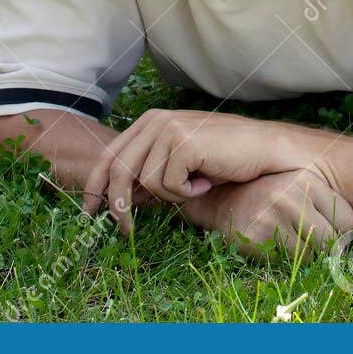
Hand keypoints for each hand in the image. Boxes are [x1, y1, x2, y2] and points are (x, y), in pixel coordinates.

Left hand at [81, 110, 322, 233]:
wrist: (264, 149)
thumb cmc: (224, 159)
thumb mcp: (179, 165)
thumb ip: (150, 174)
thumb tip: (119, 201)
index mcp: (150, 122)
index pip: (109, 155)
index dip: (95, 185)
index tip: (88, 212)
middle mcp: (155, 121)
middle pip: (118, 170)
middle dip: (118, 207)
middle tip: (126, 232)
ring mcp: (168, 129)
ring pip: (147, 183)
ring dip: (172, 196)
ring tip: (198, 184)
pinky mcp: (183, 143)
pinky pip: (169, 186)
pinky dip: (188, 192)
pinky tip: (208, 179)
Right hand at [179, 168, 352, 257]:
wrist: (223, 201)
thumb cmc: (272, 198)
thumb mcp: (301, 188)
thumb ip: (327, 206)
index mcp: (307, 179)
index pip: (346, 221)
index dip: (336, 231)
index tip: (322, 227)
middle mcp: (290, 193)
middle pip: (330, 241)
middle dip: (320, 245)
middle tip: (302, 236)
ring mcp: (271, 215)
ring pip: (308, 255)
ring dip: (300, 253)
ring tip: (282, 235)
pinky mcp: (256, 237)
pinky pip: (285, 261)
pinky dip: (280, 258)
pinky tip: (268, 240)